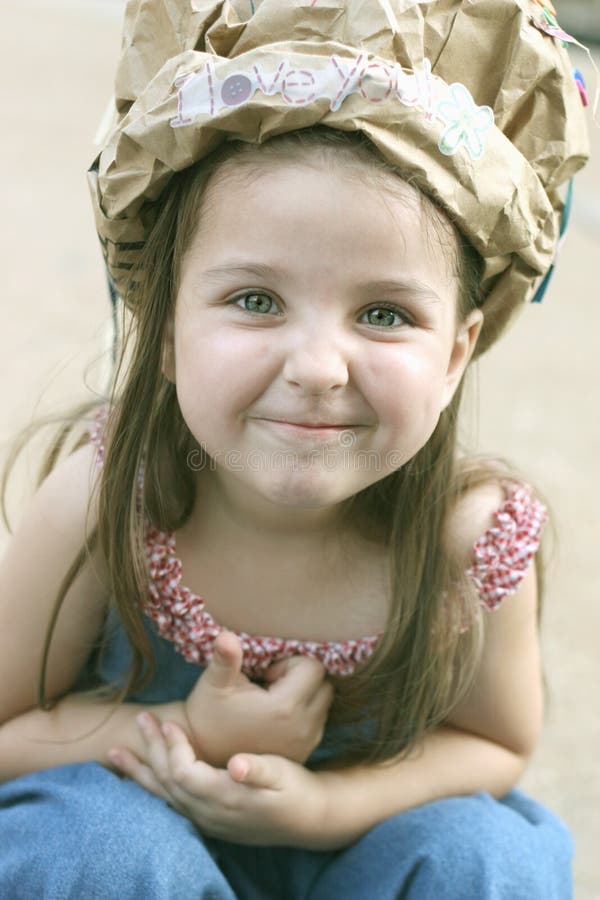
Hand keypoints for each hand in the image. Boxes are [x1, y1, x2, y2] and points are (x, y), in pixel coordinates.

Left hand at [109, 714, 329, 847]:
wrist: (309, 820)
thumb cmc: (296, 790)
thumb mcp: (282, 775)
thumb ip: (257, 770)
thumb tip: (237, 765)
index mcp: (223, 797)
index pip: (183, 772)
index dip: (173, 747)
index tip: (169, 721)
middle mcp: (208, 813)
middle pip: (167, 782)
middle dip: (150, 751)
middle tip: (139, 720)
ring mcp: (206, 819)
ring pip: (164, 795)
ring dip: (141, 771)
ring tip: (116, 754)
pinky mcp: (209, 819)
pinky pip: (171, 801)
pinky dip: (153, 785)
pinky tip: (145, 775)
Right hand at [183, 631, 333, 766]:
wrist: (205, 759)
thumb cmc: (208, 715)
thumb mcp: (214, 684)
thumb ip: (226, 659)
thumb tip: (226, 635)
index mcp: (285, 707)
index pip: (314, 667)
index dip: (290, 663)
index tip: (267, 674)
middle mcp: (303, 727)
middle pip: (324, 684)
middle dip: (302, 677)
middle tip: (272, 684)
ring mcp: (306, 743)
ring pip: (323, 703)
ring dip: (305, 694)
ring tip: (273, 700)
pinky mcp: (304, 753)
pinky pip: (318, 722)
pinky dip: (304, 713)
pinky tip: (277, 717)